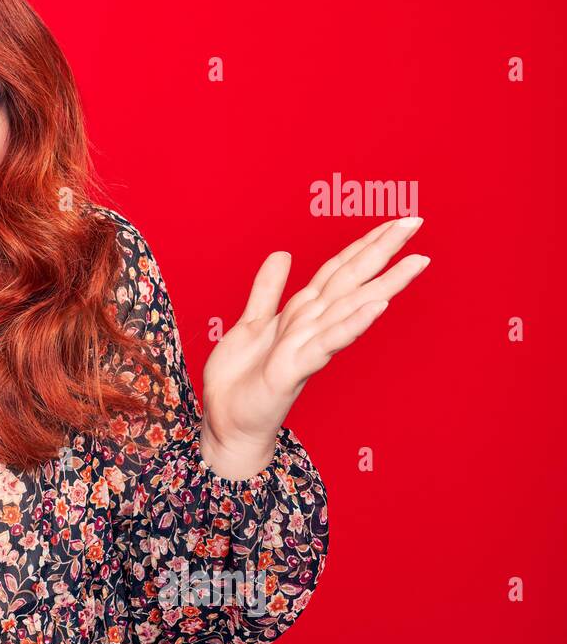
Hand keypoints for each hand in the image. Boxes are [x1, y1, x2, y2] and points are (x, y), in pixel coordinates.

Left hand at [199, 217, 430, 478]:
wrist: (226, 423)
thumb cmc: (242, 381)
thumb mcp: (250, 325)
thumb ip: (267, 292)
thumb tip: (283, 254)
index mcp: (301, 315)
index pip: (337, 271)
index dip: (363, 244)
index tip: (395, 220)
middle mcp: (311, 328)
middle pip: (351, 282)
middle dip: (382, 251)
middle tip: (416, 221)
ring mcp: (305, 348)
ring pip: (348, 309)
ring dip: (381, 284)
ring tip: (414, 261)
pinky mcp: (292, 370)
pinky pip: (326, 343)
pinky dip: (351, 324)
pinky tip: (375, 306)